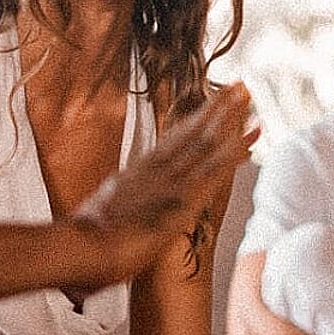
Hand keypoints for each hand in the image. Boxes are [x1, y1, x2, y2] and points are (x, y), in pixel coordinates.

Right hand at [73, 82, 255, 232]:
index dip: (194, 121)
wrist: (81, 247)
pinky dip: (234, 153)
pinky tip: (251, 141)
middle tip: (239, 86)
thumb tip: (110, 202)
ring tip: (250, 99)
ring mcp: (169, 182)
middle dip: (216, 108)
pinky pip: (215, 171)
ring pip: (206, 143)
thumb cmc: (85, 239)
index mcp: (137, 173)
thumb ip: (112, 203)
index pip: (172, 140)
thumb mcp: (98, 212)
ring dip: (231, 120)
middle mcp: (154, 170)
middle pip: (192, 132)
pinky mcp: (182, 199)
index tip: (211, 105)